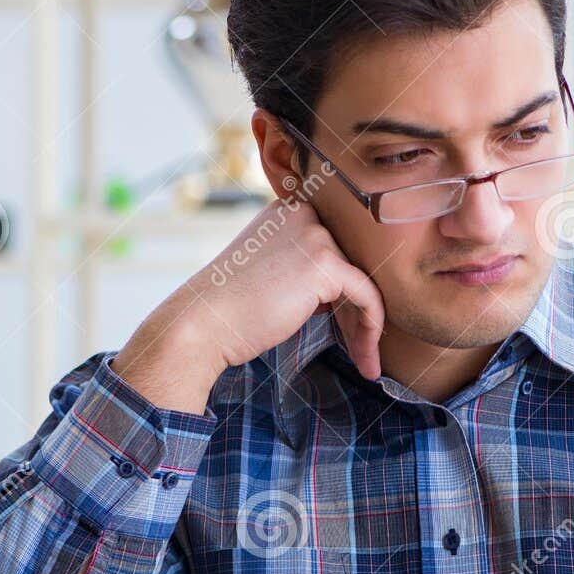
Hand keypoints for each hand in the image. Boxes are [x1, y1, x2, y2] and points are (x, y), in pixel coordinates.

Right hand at [112, 197, 384, 413]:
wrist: (202, 324)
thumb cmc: (230, 310)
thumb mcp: (269, 272)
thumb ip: (303, 268)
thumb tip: (347, 291)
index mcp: (288, 212)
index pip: (336, 248)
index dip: (346, 291)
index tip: (349, 328)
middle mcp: (304, 214)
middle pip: (352, 264)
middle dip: (358, 312)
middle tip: (359, 349)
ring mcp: (315, 235)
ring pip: (363, 283)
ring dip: (366, 327)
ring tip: (365, 362)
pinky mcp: (325, 263)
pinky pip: (367, 296)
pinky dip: (372, 328)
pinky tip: (367, 358)